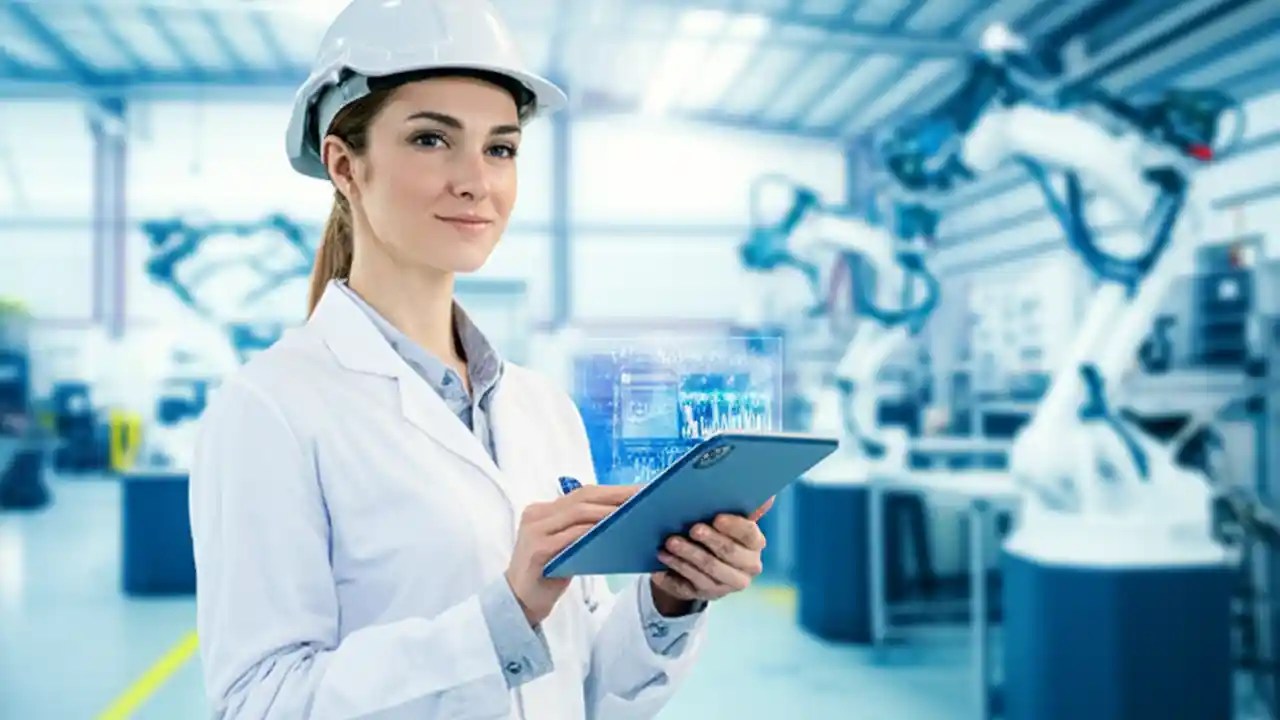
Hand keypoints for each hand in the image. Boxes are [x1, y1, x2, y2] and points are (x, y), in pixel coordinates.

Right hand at [505, 484, 637, 626]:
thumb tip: (623, 517)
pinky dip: (593, 531)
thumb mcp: (565, 546)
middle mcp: (537, 514)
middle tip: (644, 496)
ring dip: (608, 511)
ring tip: (634, 513)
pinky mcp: (538, 549)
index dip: (613, 489)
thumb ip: (582, 529)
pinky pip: (571, 535)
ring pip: (578, 513)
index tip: (640, 490)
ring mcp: (535, 530)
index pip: (583, 494)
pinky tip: (613, 532)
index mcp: (544, 510)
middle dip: (615, 495)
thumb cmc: (549, 573)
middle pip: (582, 498)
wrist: (520, 602)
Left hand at [650, 497, 773, 610]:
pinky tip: (662, 561)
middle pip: (730, 552)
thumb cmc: (715, 532)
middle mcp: (748, 567)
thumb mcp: (725, 519)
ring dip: (688, 555)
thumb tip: (769, 496)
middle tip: (692, 529)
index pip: (750, 534)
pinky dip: (675, 570)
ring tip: (670, 543)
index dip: (734, 526)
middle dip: (709, 540)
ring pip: (708, 569)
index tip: (717, 518)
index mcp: (755, 543)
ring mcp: (728, 584)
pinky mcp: (708, 594)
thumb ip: (742, 506)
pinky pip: (691, 583)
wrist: (699, 562)